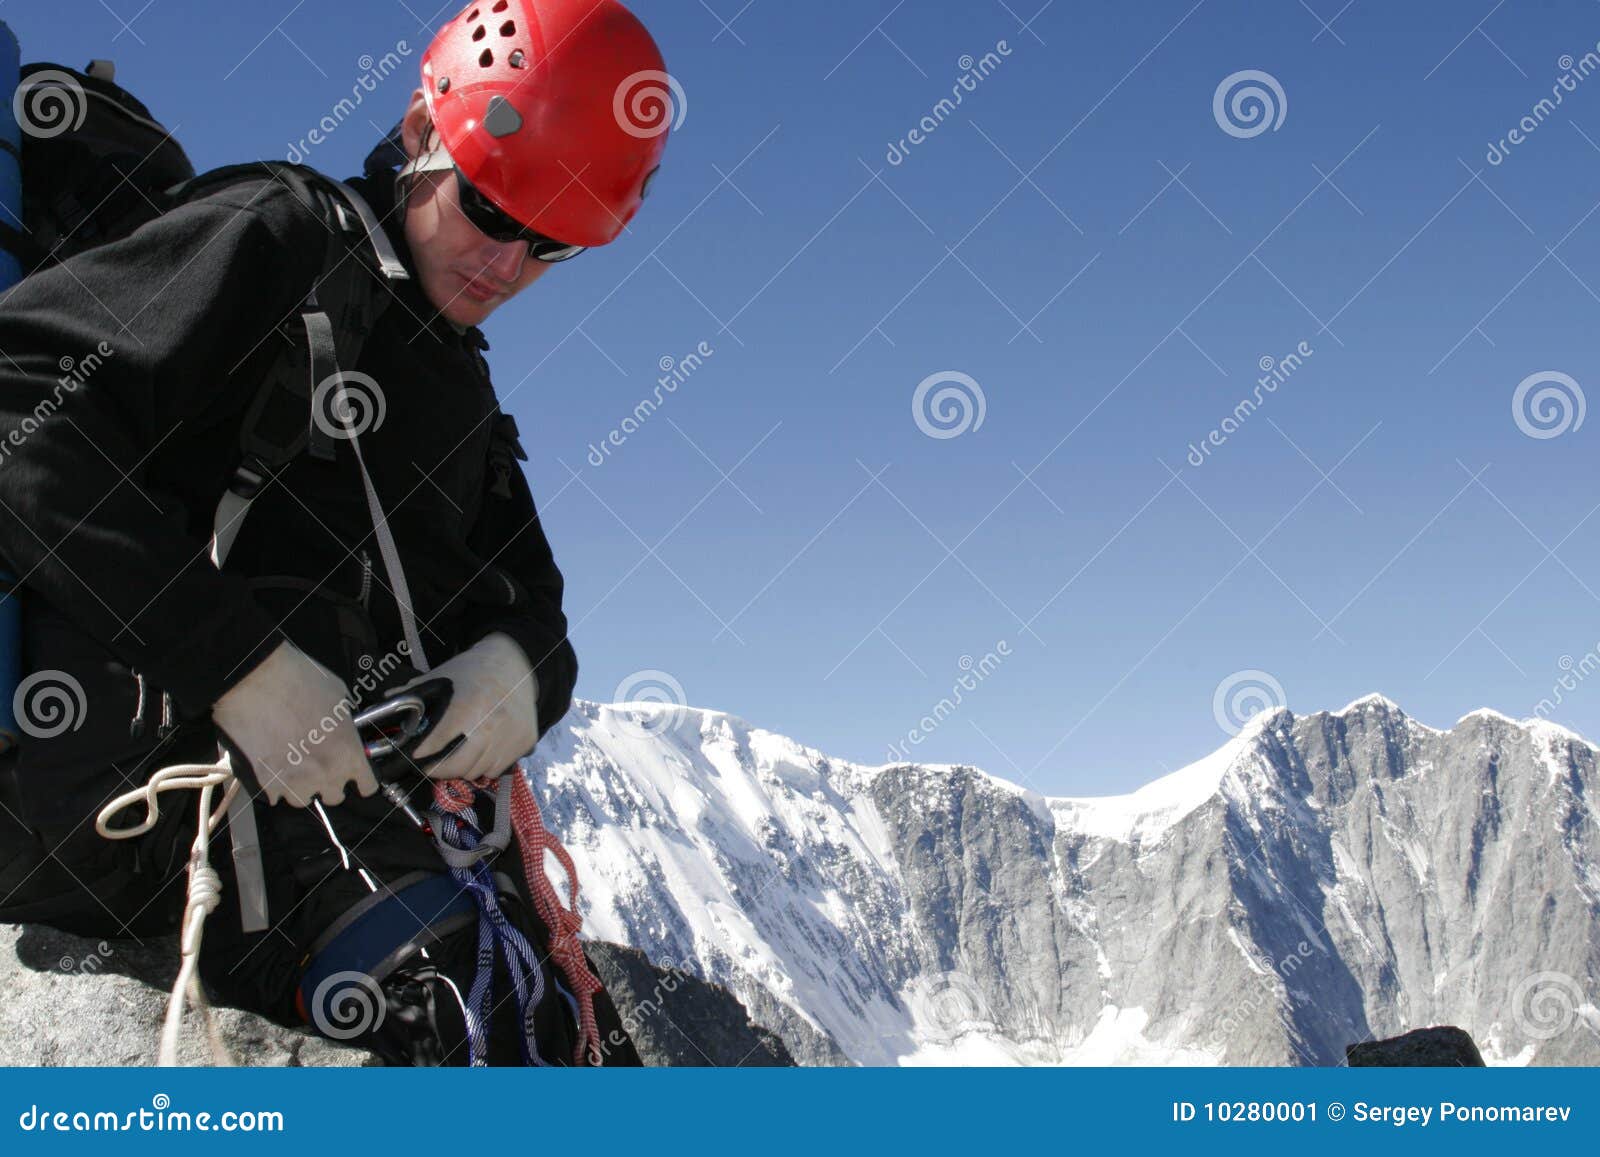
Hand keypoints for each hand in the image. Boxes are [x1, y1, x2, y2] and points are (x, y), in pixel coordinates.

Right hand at [212, 639, 379, 806]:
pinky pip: (273, 794)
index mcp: (348, 754)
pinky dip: (273, 784)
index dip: (361, 779)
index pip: (366, 786)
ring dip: (300, 786)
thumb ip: (345, 723)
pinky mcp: (264, 783)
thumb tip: (342, 726)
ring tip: (292, 765)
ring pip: (302, 799)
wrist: (256, 680)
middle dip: (329, 782)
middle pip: (334, 796)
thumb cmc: (299, 681)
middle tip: (319, 764)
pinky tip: (272, 765)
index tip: (356, 777)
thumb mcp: (339, 698)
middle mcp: (324, 774)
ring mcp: (292, 782)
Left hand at [397, 632, 539, 782]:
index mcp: (466, 707)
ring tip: (458, 754)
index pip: (435, 745)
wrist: (516, 663)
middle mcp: (490, 724)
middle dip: (439, 769)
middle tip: (432, 765)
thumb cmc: (474, 670)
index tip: (415, 756)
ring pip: (478, 771)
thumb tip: (384, 704)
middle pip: (456, 766)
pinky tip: (481, 751)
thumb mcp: (442, 676)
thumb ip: (413, 694)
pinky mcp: (525, 741)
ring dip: (465, 768)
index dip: (421, 755)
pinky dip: (487, 765)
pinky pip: (498, 768)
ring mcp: (510, 735)